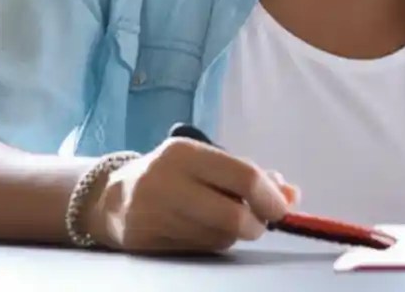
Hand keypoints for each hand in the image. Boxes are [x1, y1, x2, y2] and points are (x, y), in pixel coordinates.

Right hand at [84, 138, 298, 252]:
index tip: (282, 209)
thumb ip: (252, 175)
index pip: (243, 176)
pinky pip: (198, 250)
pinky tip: (200, 231)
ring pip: (218, 238)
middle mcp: (165, 181)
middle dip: (256, 225)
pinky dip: (211, 243)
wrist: (112, 198)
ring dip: (233, 235)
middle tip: (258, 223)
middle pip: (232, 216)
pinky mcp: (144, 240)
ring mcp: (151, 213)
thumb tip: (292, 196)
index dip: (270, 198)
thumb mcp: (208, 163)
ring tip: (223, 222)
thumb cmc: (175, 176)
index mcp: (185, 152)